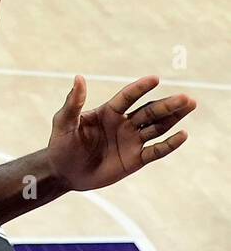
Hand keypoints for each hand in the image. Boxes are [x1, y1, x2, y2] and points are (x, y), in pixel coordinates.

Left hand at [47, 75, 194, 191]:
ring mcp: (131, 141)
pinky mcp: (135, 159)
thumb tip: (79, 78)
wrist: (64, 173)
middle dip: (167, 104)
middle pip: (149, 111)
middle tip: (186, 98)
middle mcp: (123, 124)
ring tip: (190, 105)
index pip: (128, 97)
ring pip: (157, 127)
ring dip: (173, 117)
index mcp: (108, 112)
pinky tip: (183, 134)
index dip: (140, 88)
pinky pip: (156, 150)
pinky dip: (169, 144)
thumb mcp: (64, 123)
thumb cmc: (61, 145)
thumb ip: (73, 103)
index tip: (154, 78)